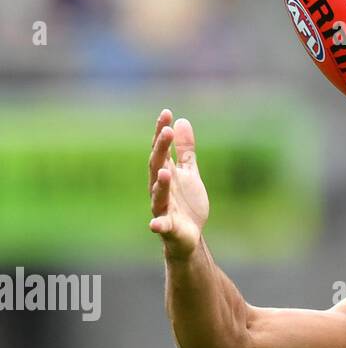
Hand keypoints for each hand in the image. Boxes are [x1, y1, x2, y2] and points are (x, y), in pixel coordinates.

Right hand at [148, 109, 209, 255]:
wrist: (189, 235)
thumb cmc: (186, 203)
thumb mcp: (189, 173)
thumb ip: (185, 150)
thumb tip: (181, 121)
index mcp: (165, 173)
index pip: (161, 150)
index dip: (162, 132)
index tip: (166, 113)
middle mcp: (159, 188)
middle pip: (157, 166)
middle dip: (161, 150)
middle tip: (166, 132)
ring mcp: (162, 208)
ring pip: (158, 194)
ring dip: (160, 183)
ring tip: (164, 171)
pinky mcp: (168, 227)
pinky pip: (161, 225)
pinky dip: (158, 225)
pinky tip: (154, 224)